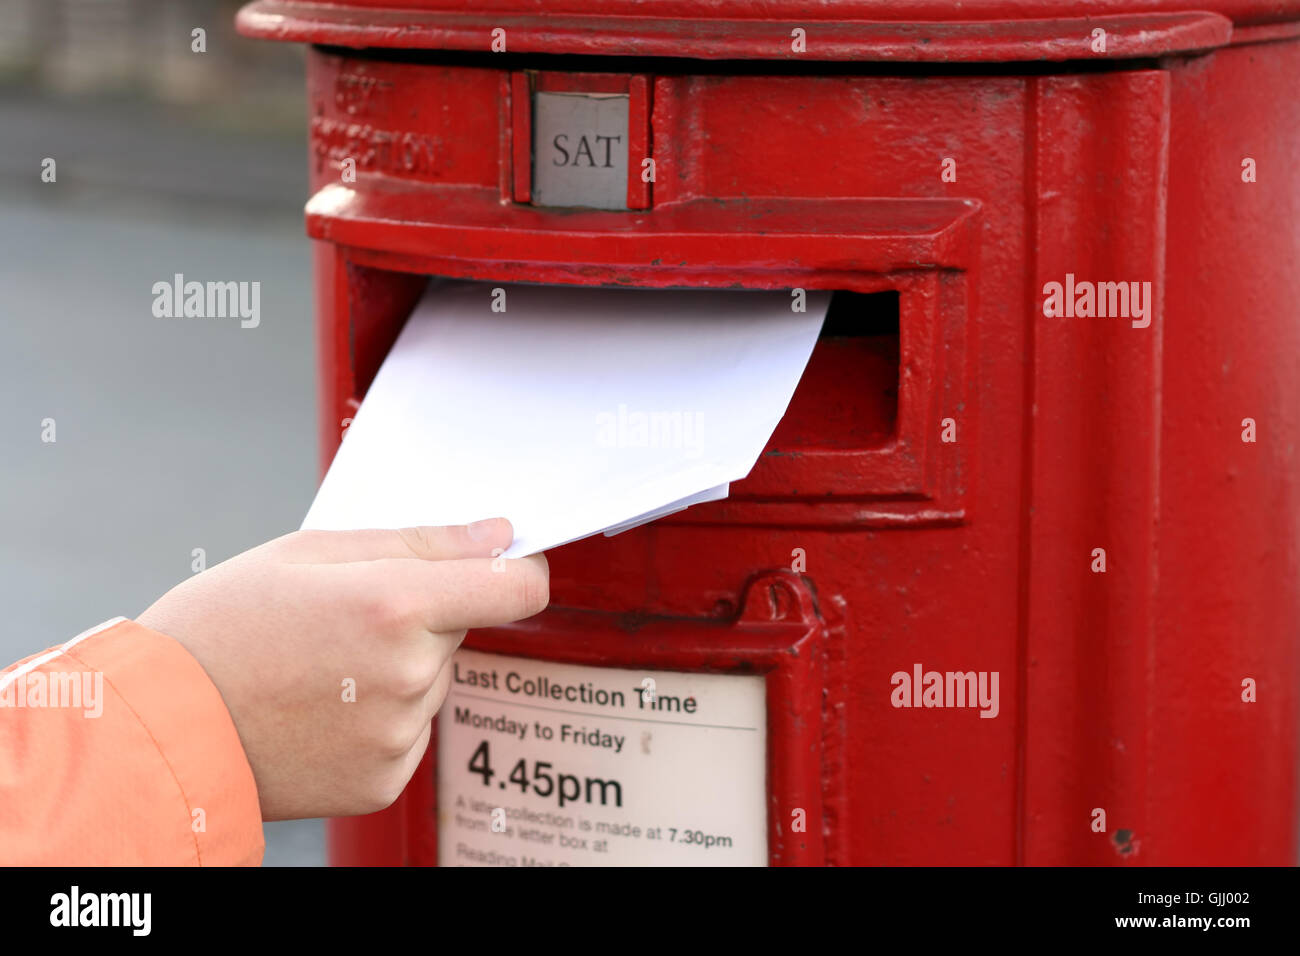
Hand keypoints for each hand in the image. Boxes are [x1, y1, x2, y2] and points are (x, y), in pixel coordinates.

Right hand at [137, 519, 547, 819]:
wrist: (160, 728)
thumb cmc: (222, 628)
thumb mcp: (309, 553)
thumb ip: (420, 541)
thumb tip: (498, 535)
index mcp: (394, 606)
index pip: (516, 588)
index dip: (513, 570)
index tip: (494, 565)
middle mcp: (407, 675)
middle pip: (461, 629)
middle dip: (421, 616)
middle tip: (343, 618)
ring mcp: (397, 735)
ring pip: (433, 680)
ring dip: (399, 668)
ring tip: (320, 667)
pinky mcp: (384, 779)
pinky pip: (410, 731)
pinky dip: (381, 718)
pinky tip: (322, 709)